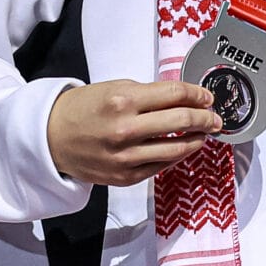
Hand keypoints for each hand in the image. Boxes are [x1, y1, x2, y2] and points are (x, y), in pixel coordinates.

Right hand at [47, 80, 221, 185]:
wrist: (50, 137)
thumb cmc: (83, 109)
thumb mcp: (114, 88)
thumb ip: (149, 94)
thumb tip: (185, 99)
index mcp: (123, 101)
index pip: (175, 95)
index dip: (198, 95)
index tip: (207, 97)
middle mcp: (125, 129)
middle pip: (182, 121)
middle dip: (206, 118)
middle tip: (215, 118)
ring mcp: (125, 156)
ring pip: (177, 149)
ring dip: (197, 140)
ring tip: (204, 134)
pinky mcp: (124, 176)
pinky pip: (161, 166)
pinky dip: (177, 156)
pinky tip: (183, 148)